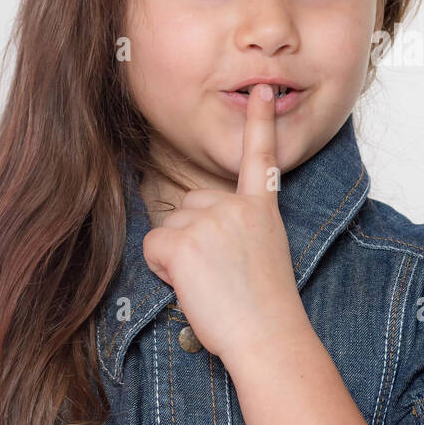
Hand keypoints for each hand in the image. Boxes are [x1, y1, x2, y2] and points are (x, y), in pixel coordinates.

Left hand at [141, 83, 307, 364]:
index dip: (261, 121)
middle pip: (189, 207)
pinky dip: (164, 271)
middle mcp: (235, 206)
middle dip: (192, 238)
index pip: (261, 157)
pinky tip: (194, 285)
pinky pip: (154, 249)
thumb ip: (238, 227)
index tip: (264, 89)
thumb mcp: (263, 251)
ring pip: (169, 228)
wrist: (268, 334)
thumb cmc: (266, 306)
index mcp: (261, 208)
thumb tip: (200, 229)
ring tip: (211, 283)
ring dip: (178, 257)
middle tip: (221, 274)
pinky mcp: (183, 242)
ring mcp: (209, 221)